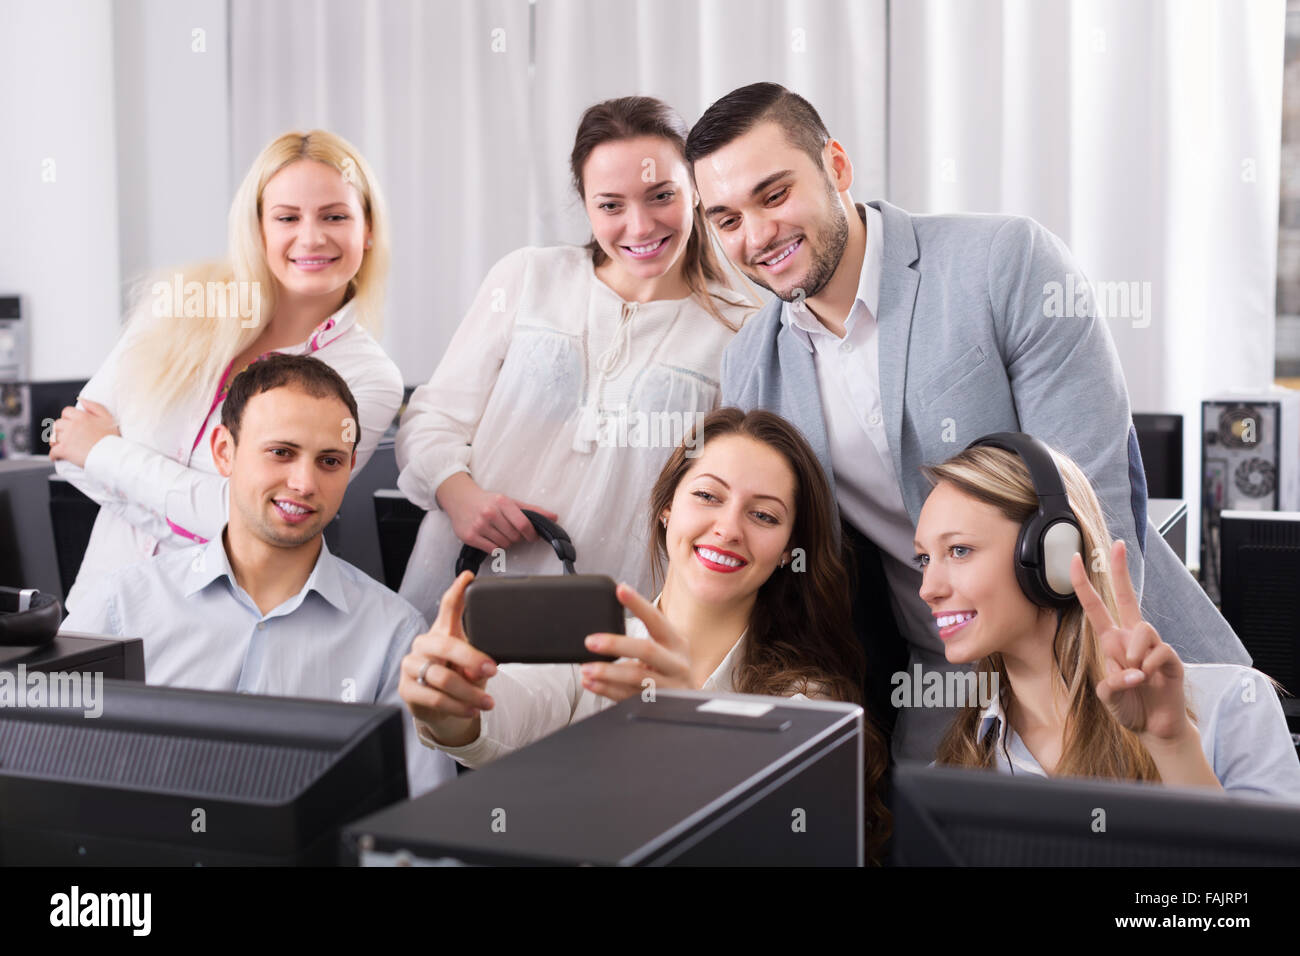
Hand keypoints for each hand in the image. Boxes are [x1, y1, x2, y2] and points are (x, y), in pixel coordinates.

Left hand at [47, 398, 119, 467]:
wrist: (112, 454)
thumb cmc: (111, 438)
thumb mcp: (108, 418)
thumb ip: (94, 406)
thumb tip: (81, 400)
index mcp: (82, 417)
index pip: (66, 412)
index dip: (67, 417)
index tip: (69, 423)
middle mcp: (72, 425)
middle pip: (57, 424)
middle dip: (59, 430)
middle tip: (63, 436)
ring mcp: (67, 438)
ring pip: (53, 437)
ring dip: (54, 442)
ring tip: (58, 446)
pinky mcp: (64, 450)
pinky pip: (53, 451)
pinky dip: (53, 455)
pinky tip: (56, 457)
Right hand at [400, 570, 498, 746]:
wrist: (442, 710)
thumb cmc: (460, 679)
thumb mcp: (473, 667)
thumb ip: (478, 661)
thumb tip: (483, 667)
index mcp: (442, 632)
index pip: (448, 606)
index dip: (457, 591)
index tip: (468, 577)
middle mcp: (425, 644)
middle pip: (446, 644)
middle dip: (471, 658)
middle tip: (492, 669)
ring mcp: (411, 665)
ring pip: (442, 677)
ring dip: (469, 692)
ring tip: (487, 701)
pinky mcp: (406, 688)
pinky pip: (434, 697)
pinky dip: (458, 705)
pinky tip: (471, 709)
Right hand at [435, 472, 558, 552]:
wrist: (460, 499)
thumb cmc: (488, 501)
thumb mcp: (510, 501)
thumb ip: (532, 510)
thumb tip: (554, 517)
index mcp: (502, 503)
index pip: (523, 524)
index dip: (531, 534)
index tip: (532, 536)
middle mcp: (490, 513)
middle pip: (514, 537)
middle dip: (516, 537)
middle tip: (510, 531)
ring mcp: (479, 525)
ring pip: (504, 545)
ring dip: (505, 542)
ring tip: (499, 532)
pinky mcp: (470, 536)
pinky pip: (492, 550)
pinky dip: (495, 547)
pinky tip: (491, 538)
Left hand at [579, 584, 693, 702]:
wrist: (688, 699)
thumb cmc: (669, 665)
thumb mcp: (666, 647)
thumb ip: (645, 635)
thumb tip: (610, 617)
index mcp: (676, 642)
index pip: (657, 619)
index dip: (639, 604)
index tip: (620, 589)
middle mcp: (675, 663)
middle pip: (646, 650)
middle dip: (616, 644)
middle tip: (590, 641)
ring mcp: (668, 686)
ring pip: (635, 678)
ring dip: (607, 672)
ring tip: (585, 668)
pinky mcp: (656, 704)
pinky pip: (628, 697)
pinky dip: (606, 690)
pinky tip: (591, 683)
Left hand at [1069, 540, 1191, 742]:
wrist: (1155, 728)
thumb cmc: (1129, 707)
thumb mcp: (1108, 696)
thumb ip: (1111, 683)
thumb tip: (1131, 670)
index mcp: (1112, 641)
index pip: (1096, 607)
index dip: (1085, 585)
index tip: (1076, 560)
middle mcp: (1132, 638)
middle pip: (1127, 597)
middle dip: (1120, 571)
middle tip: (1118, 545)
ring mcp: (1153, 646)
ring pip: (1141, 629)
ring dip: (1133, 653)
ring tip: (1136, 677)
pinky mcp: (1171, 659)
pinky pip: (1158, 651)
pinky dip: (1149, 667)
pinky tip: (1149, 680)